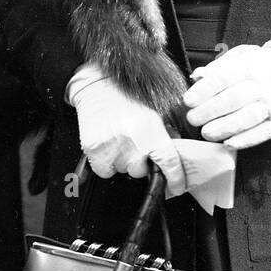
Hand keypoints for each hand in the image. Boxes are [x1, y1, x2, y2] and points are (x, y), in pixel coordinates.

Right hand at [71, 76, 184, 192]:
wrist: (98, 83)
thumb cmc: (127, 94)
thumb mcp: (154, 112)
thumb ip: (164, 135)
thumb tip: (173, 158)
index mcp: (151, 130)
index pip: (169, 163)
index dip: (175, 179)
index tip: (176, 186)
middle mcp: (132, 141)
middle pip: (140, 171)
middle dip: (140, 162)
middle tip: (135, 143)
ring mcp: (111, 147)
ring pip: (122, 170)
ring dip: (123, 161)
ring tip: (120, 139)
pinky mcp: (93, 150)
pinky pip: (104, 171)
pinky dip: (107, 163)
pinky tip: (108, 144)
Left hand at [183, 43, 270, 148]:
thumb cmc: (258, 66)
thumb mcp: (239, 57)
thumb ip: (217, 67)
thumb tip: (196, 76)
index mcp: (249, 66)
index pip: (224, 78)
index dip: (204, 90)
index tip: (187, 100)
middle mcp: (263, 85)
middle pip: (234, 99)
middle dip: (210, 111)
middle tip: (192, 119)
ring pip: (248, 117)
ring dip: (225, 127)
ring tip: (206, 133)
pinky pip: (264, 133)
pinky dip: (246, 140)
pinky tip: (229, 144)